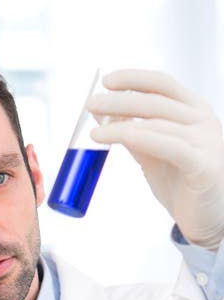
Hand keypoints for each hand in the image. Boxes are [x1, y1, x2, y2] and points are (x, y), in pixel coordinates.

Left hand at [88, 69, 223, 247]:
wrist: (208, 220)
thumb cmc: (183, 185)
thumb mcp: (153, 154)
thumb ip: (134, 133)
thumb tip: (106, 114)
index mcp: (194, 112)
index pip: (163, 84)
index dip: (134, 78)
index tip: (106, 81)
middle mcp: (203, 121)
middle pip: (156, 100)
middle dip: (120, 99)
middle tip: (91, 103)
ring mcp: (206, 141)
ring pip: (157, 123)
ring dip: (121, 123)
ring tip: (95, 130)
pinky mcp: (203, 166)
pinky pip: (169, 146)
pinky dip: (140, 138)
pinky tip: (117, 138)